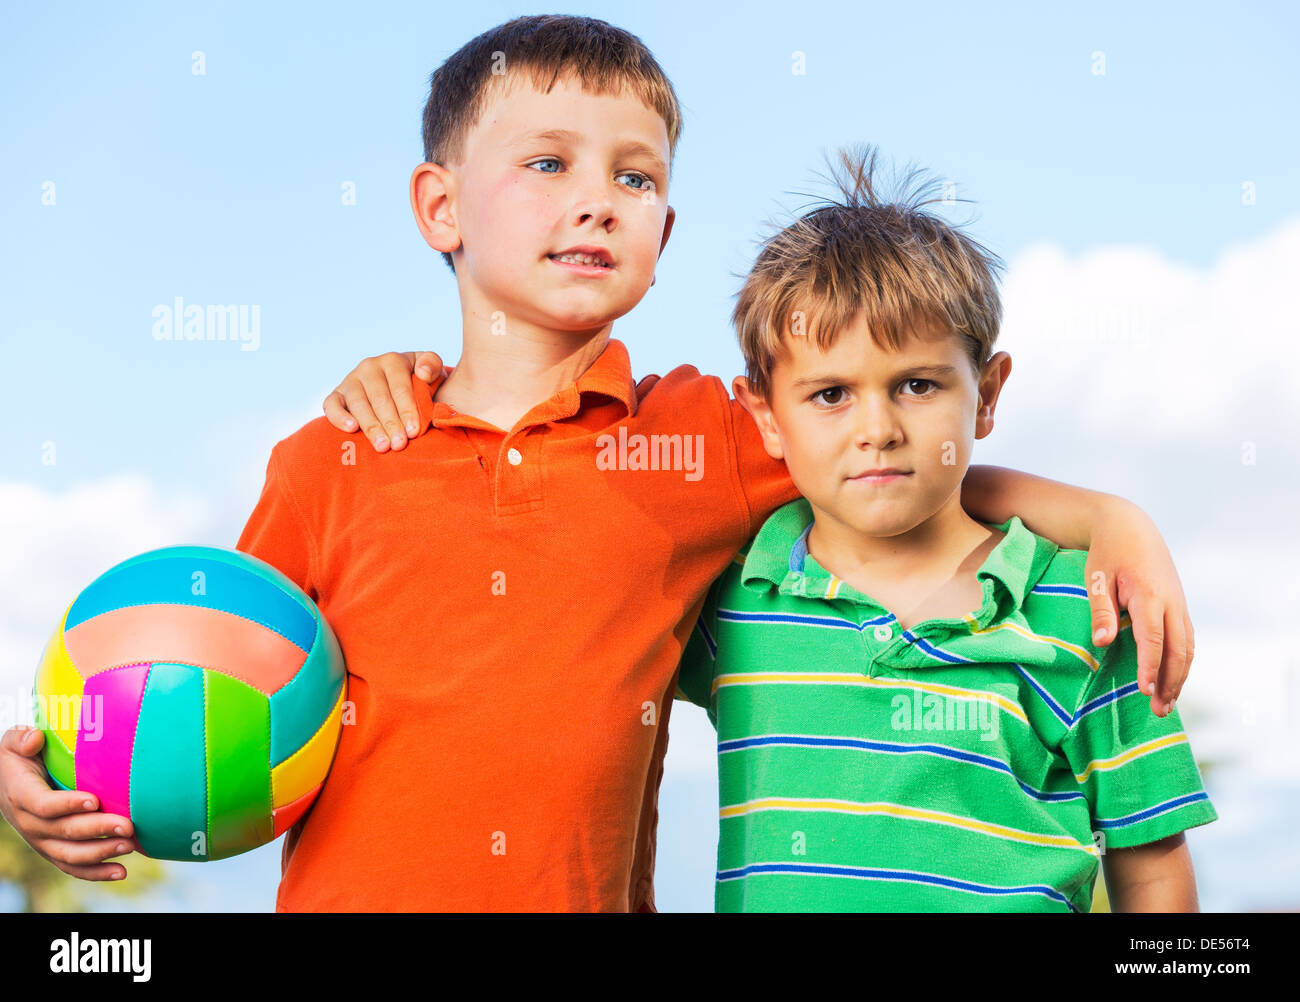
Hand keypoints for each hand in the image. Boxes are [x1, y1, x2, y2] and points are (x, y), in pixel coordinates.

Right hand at [0, 725, 139, 880]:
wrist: (9, 783)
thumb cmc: (20, 757)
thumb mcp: (13, 743)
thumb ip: (21, 739)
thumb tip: (34, 739)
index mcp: (21, 796)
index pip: (42, 805)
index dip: (67, 805)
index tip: (95, 800)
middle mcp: (30, 823)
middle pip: (62, 832)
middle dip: (97, 830)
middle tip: (128, 826)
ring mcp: (42, 840)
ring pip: (69, 854)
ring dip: (101, 853)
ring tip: (130, 845)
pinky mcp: (53, 850)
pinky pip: (73, 866)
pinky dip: (96, 872)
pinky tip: (121, 871)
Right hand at [322, 350, 443, 451]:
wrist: (400, 386)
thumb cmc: (420, 383)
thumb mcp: (432, 371)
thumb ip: (433, 366)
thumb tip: (423, 373)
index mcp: (393, 361)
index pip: (400, 387)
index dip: (407, 410)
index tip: (414, 431)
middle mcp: (370, 367)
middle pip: (380, 398)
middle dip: (391, 423)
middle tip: (399, 444)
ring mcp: (351, 379)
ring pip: (358, 403)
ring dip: (371, 426)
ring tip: (382, 446)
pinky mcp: (337, 394)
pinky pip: (332, 404)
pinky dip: (339, 417)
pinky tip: (351, 429)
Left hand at [1084, 499, 1193, 716]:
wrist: (1131, 527)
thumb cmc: (1107, 553)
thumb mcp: (1097, 577)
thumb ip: (1101, 610)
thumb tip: (1102, 642)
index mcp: (1149, 595)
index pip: (1153, 639)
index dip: (1150, 666)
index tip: (1145, 691)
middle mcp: (1171, 602)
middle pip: (1177, 650)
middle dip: (1170, 682)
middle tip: (1158, 711)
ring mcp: (1179, 604)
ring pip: (1188, 647)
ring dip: (1180, 677)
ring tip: (1166, 704)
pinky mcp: (1180, 606)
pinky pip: (1187, 640)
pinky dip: (1183, 662)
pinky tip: (1174, 680)